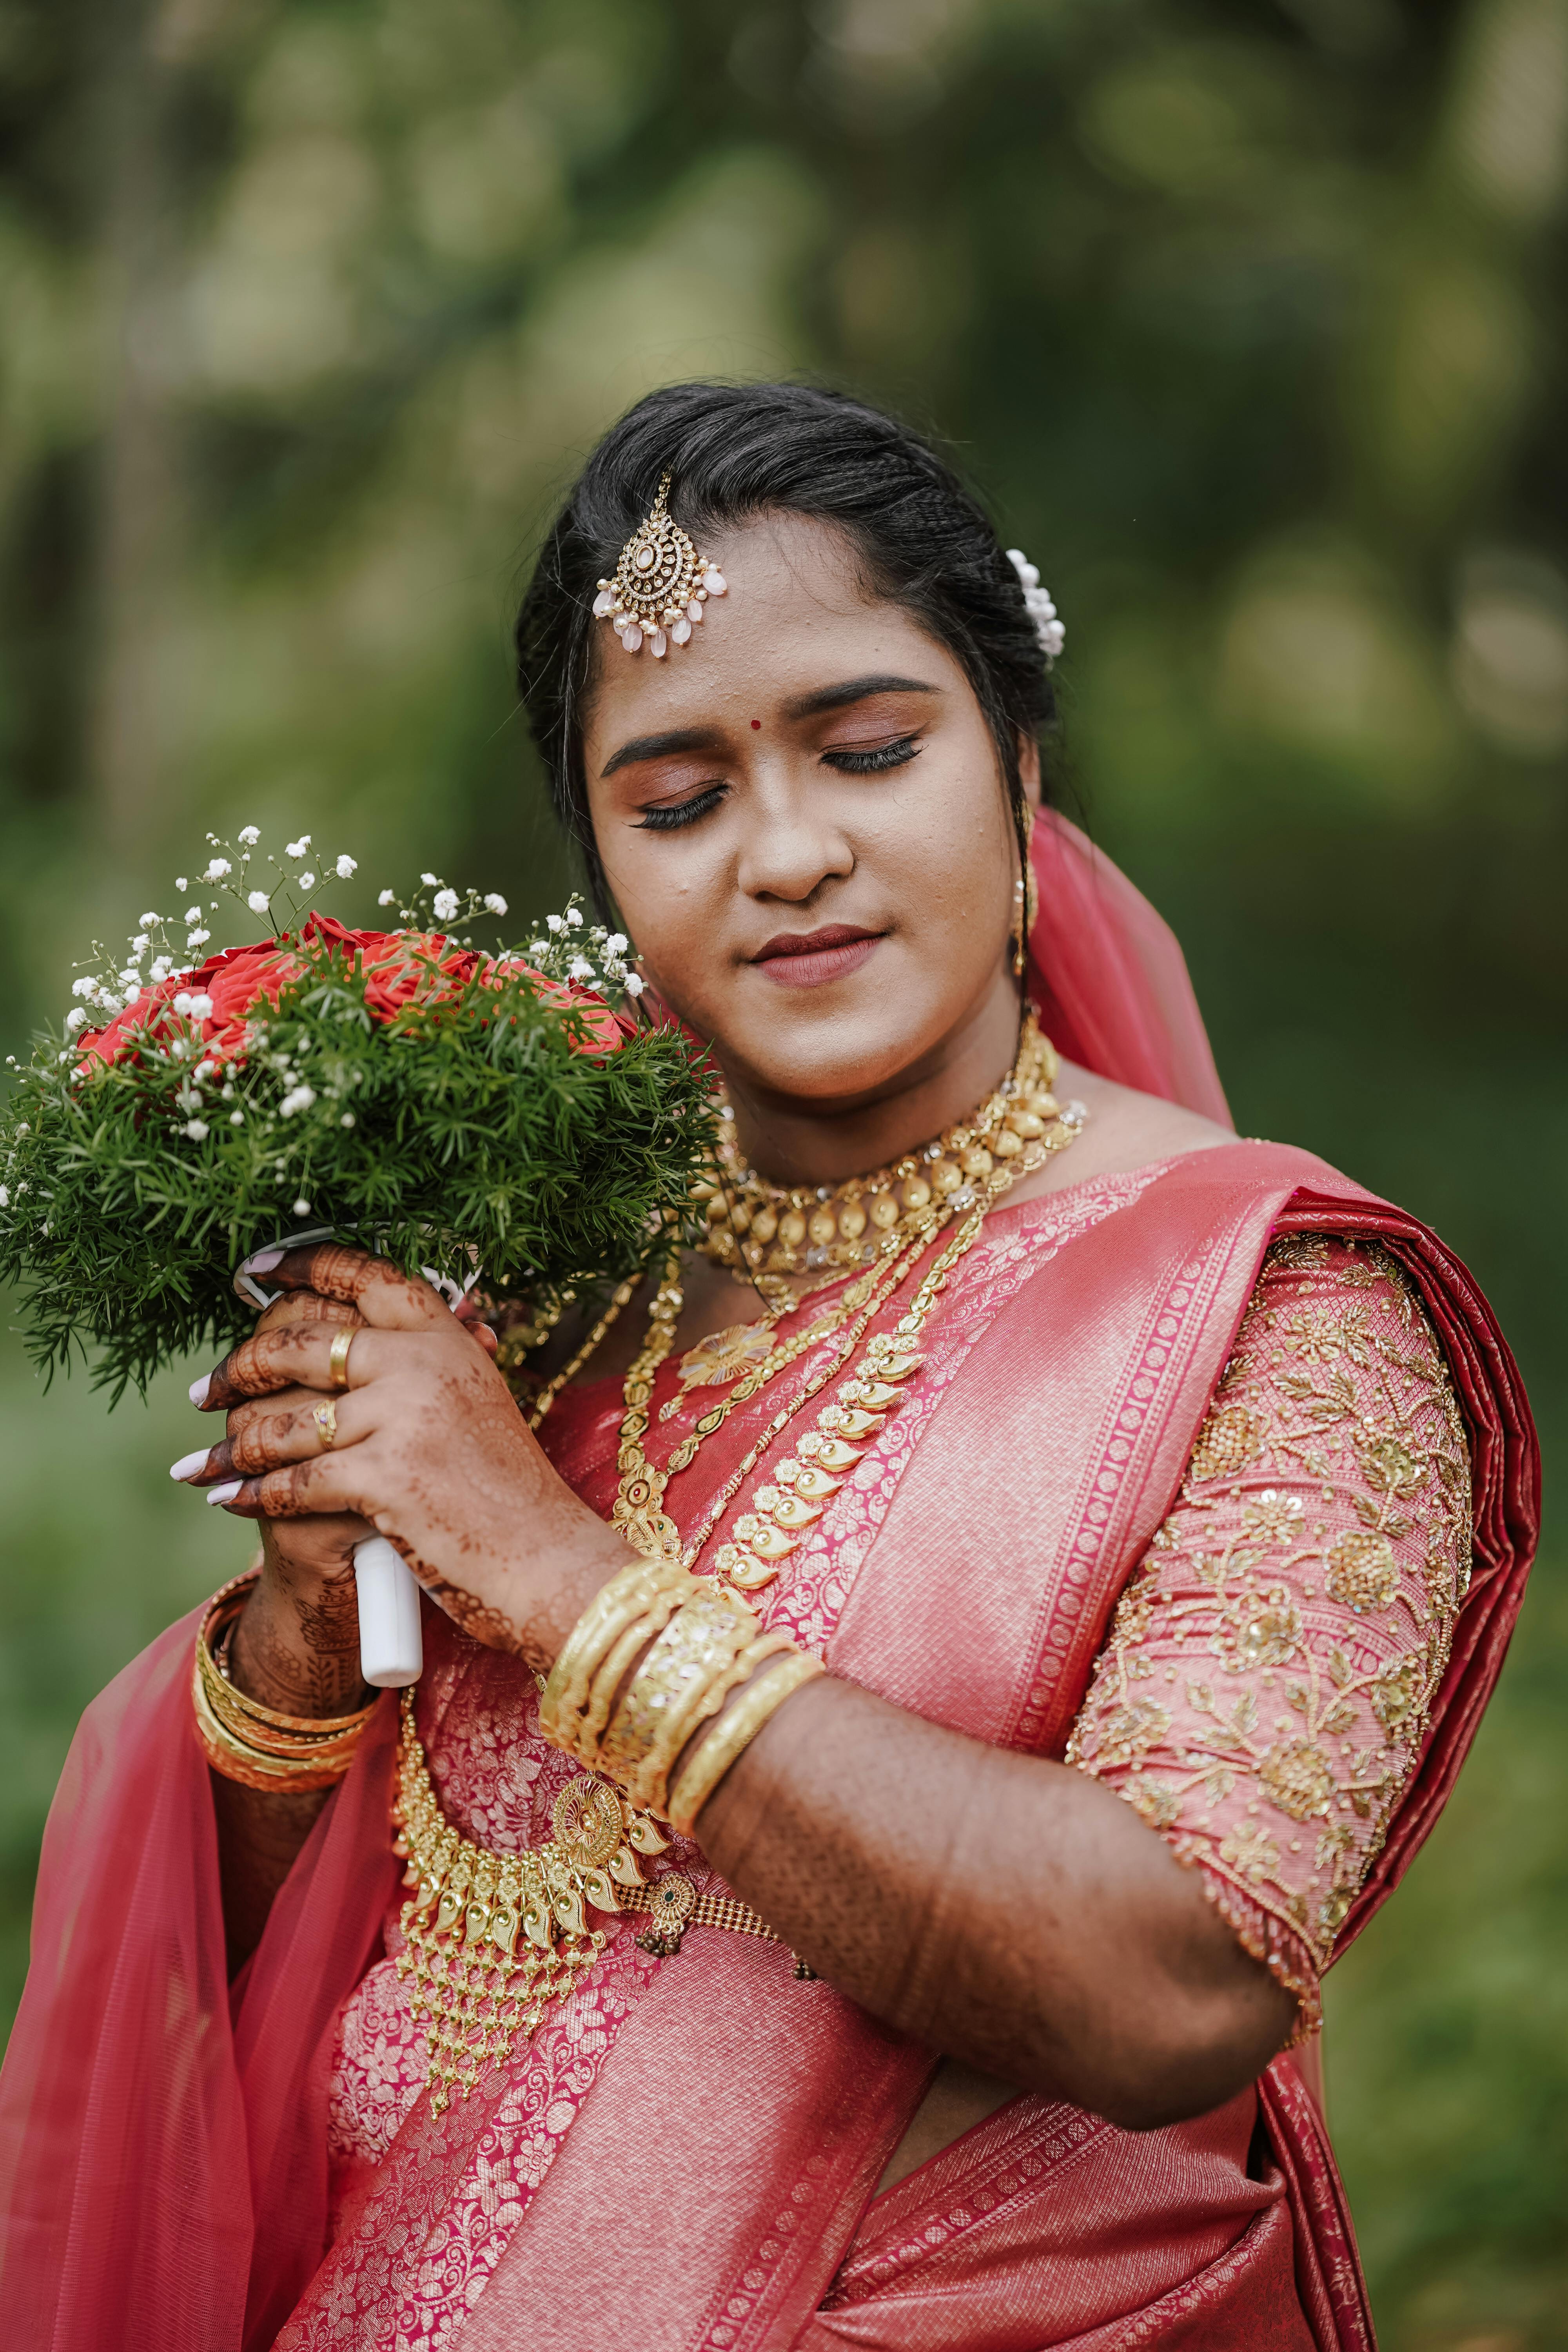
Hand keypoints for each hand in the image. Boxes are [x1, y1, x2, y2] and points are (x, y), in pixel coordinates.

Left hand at [178, 1244, 629, 1669]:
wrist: (544, 1556)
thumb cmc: (508, 1491)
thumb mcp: (477, 1404)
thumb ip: (428, 1367)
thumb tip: (362, 1333)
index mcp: (448, 1339)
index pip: (368, 1276)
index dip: (306, 1265)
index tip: (259, 1271)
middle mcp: (424, 1363)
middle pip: (303, 1342)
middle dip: (240, 1367)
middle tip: (207, 1389)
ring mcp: (404, 1415)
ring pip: (286, 1419)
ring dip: (233, 1447)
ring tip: (205, 1462)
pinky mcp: (386, 1474)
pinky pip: (295, 1478)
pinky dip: (255, 1494)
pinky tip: (231, 1499)